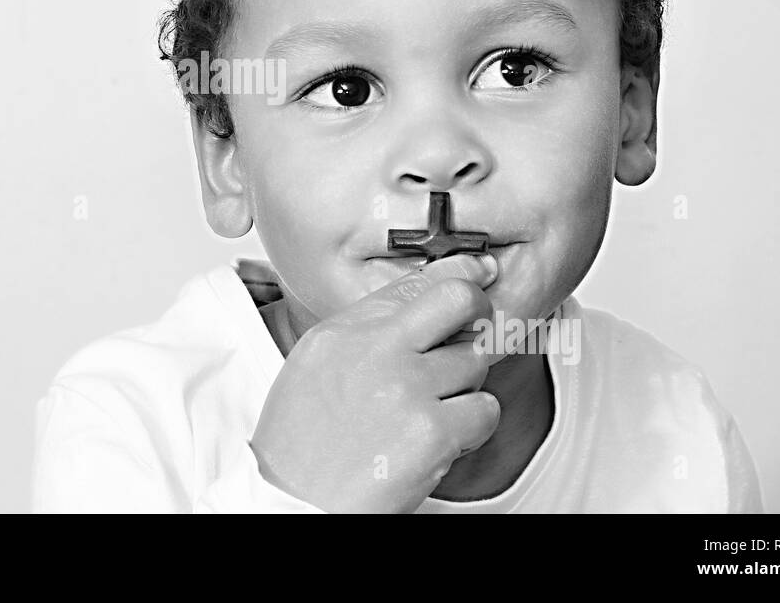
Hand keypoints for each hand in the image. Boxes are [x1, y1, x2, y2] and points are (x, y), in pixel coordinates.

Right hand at [249, 254, 499, 512]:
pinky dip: (473, 428)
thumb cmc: (301, 449)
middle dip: (477, 314)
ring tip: (432, 412)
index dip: (455, 277)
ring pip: (476, 361)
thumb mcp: (315, 370)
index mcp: (340, 333)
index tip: (478, 274)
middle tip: (474, 335)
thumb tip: (424, 308)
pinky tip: (442, 440)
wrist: (293, 506)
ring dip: (466, 387)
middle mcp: (374, 350)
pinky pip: (486, 409)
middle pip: (458, 299)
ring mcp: (405, 388)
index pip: (411, 285)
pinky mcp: (432, 431)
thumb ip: (365, 335)